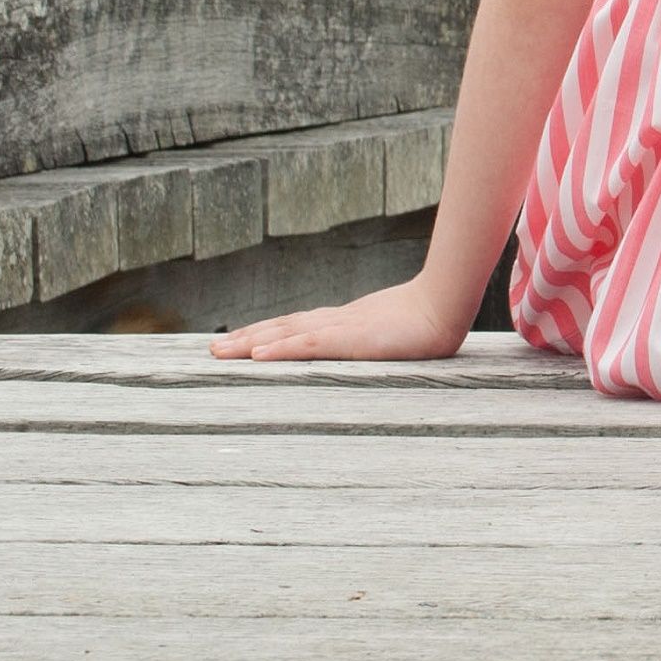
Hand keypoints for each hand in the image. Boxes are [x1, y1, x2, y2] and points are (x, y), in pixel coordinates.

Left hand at [210, 274, 476, 362]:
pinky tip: (257, 354)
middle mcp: (335, 322)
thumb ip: (378, 338)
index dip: (267, 333)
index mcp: (345, 323)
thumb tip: (373, 342)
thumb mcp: (397, 334)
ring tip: (220, 351)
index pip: (296, 328)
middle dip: (245, 338)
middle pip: (282, 328)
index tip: (240, 341)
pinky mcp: (349, 338)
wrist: (447, 306)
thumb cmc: (431, 323)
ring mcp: (340, 329)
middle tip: (212, 349)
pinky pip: (307, 344)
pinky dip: (280, 348)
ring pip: (285, 334)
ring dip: (250, 342)